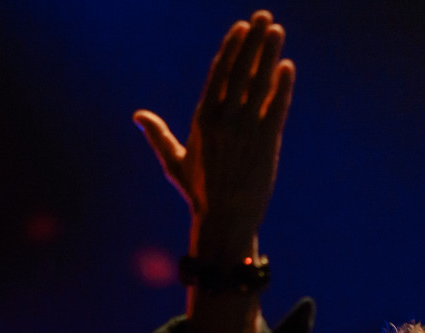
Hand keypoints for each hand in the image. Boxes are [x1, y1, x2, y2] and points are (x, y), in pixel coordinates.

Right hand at [133, 10, 294, 254]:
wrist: (225, 220)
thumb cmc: (199, 193)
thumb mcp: (174, 163)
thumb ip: (158, 135)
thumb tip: (137, 116)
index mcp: (203, 119)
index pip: (219, 73)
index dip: (232, 48)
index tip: (242, 27)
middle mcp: (225, 120)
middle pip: (241, 70)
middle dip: (253, 41)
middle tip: (264, 17)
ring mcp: (247, 130)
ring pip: (260, 83)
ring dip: (270, 54)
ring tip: (277, 31)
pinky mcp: (267, 142)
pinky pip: (276, 107)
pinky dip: (282, 86)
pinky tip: (287, 66)